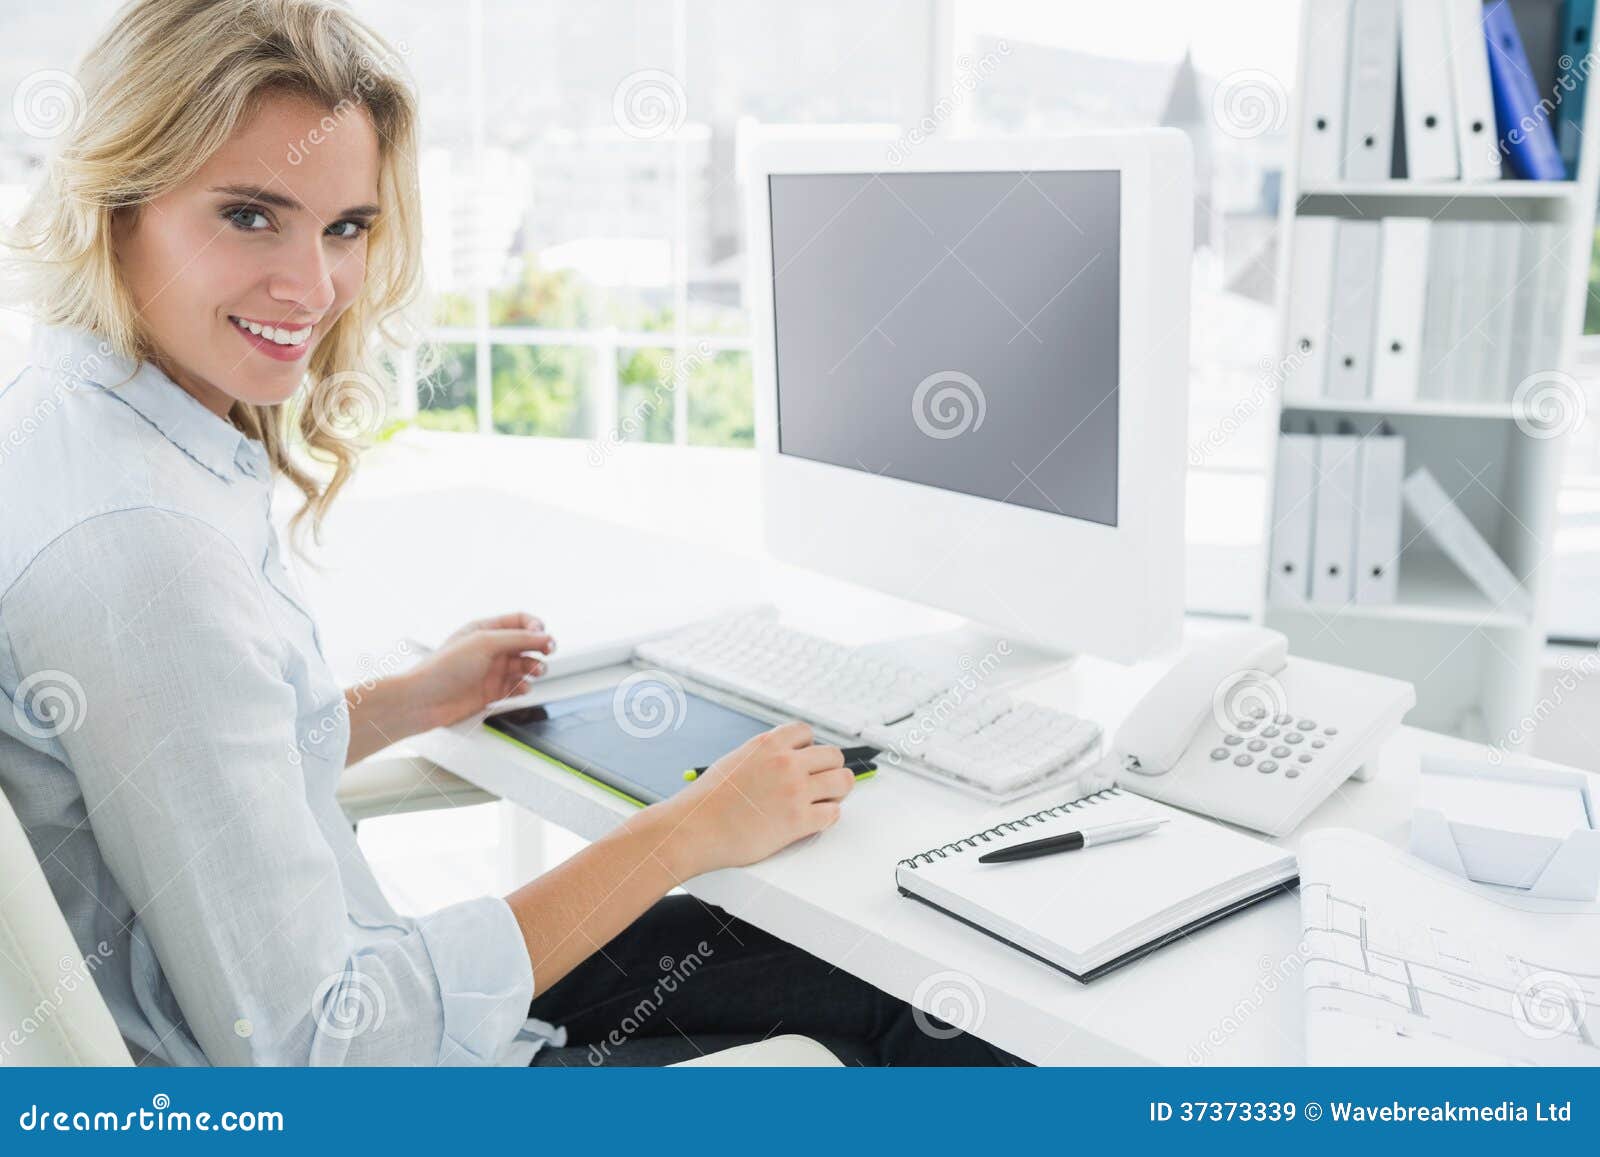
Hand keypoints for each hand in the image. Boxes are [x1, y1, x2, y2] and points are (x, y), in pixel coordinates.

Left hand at [407, 612, 555, 729]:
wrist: (425, 700)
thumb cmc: (443, 668)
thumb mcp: (484, 643)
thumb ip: (518, 639)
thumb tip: (543, 636)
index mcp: (485, 630)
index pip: (520, 621)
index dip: (535, 627)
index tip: (543, 636)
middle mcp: (490, 649)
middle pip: (526, 644)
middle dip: (540, 647)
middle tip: (548, 652)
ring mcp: (492, 671)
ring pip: (525, 666)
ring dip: (534, 668)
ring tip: (534, 672)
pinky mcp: (492, 691)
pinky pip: (517, 686)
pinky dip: (524, 686)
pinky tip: (521, 687)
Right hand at [656, 721, 853, 876]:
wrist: (694, 829)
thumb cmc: (707, 801)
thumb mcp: (735, 760)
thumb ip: (764, 756)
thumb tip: (783, 758)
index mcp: (768, 744)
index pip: (807, 732)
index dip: (808, 748)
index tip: (805, 760)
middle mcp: (786, 762)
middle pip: (833, 756)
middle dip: (828, 770)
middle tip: (819, 784)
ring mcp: (795, 791)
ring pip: (842, 782)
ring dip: (836, 792)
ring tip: (822, 801)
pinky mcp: (799, 821)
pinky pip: (834, 813)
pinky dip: (827, 817)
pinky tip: (812, 820)